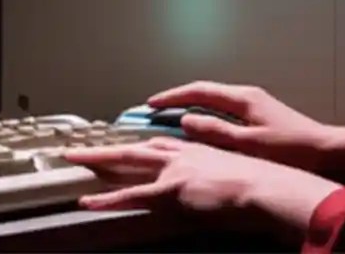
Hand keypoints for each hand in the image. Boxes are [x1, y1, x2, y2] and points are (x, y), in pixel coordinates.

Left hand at [64, 137, 340, 230]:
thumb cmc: (265, 186)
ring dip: (98, 161)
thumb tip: (215, 186)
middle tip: (85, 145)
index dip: (141, 145)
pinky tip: (87, 200)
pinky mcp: (172, 190)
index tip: (125, 143)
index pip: (162, 144)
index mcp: (200, 150)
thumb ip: (222, 177)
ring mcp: (175, 170)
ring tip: (74, 159)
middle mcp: (183, 154)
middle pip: (138, 147)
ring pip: (128, 162)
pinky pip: (133, 196)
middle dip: (110, 146)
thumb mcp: (240, 176)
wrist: (269, 188)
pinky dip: (108, 199)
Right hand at [147, 81, 344, 170]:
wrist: (326, 150)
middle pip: (204, 91)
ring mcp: (254, 103)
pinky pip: (224, 109)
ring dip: (191, 106)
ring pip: (214, 100)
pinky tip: (201, 127)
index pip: (199, 91)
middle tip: (155, 110)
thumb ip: (215, 131)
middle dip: (178, 99)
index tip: (151, 104)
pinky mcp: (259, 114)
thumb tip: (186, 120)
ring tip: (171, 118)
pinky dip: (206, 114)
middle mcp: (247, 95)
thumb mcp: (248, 144)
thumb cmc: (291, 148)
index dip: (172, 96)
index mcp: (242, 98)